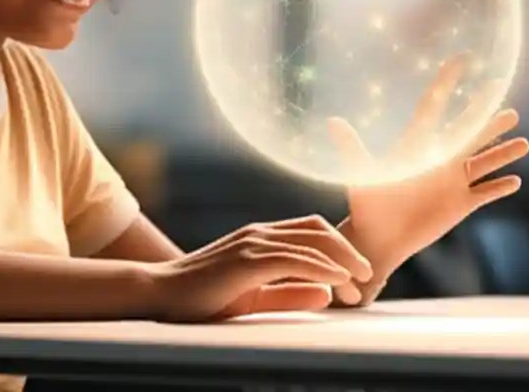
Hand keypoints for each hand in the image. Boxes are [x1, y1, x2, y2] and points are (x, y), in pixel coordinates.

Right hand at [148, 215, 373, 321]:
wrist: (160, 294)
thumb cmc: (202, 298)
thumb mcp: (253, 297)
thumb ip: (289, 293)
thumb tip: (327, 294)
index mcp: (260, 237)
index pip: (310, 229)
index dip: (338, 246)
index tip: (357, 272)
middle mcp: (258, 233)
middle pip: (317, 230)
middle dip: (347, 250)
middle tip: (368, 274)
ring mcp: (252, 244)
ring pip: (310, 244)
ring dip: (340, 263)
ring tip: (360, 282)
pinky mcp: (246, 261)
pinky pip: (293, 260)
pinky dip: (320, 269)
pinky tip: (337, 282)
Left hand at [330, 56, 528, 298]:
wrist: (378, 238)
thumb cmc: (367, 205)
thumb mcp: (361, 174)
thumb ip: (352, 148)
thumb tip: (332, 121)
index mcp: (418, 146)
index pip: (436, 107)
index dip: (448, 82)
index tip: (463, 59)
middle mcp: (439, 160)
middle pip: (469, 134)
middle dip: (489, 121)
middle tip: (511, 108)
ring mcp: (452, 182)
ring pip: (484, 163)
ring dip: (503, 154)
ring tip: (524, 143)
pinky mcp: (459, 205)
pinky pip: (485, 194)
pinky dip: (499, 188)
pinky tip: (515, 181)